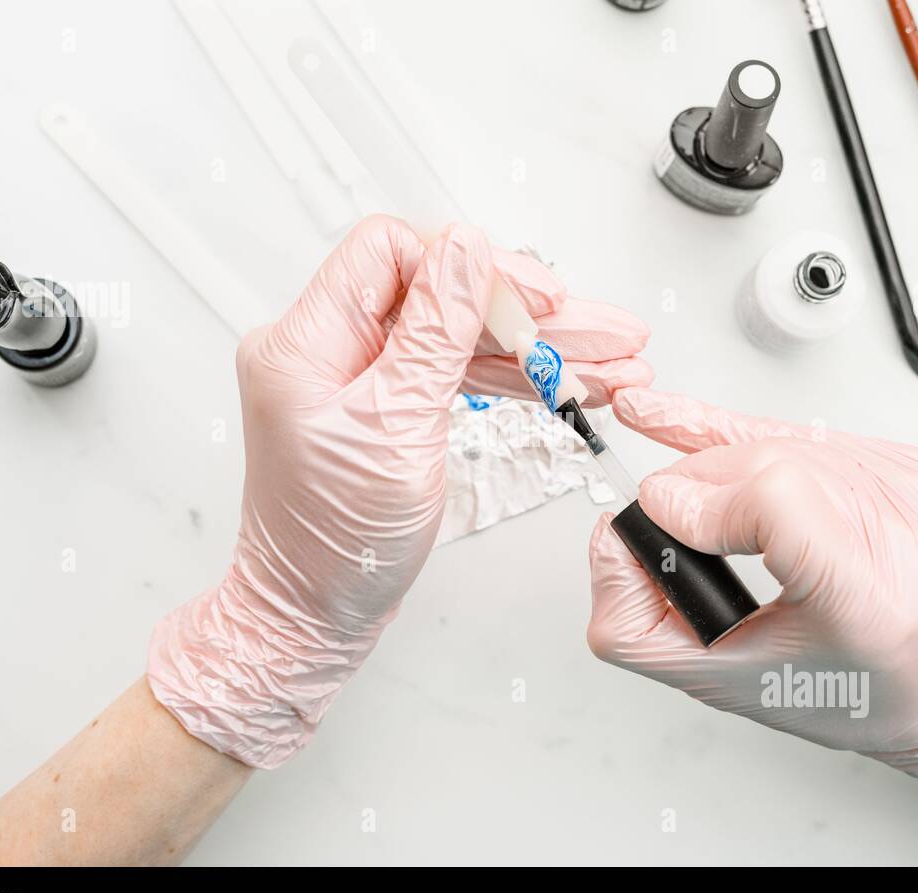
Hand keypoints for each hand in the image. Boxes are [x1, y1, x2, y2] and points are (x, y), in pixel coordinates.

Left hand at [148, 216, 651, 768]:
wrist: (312, 615)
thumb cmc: (334, 544)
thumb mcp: (396, 430)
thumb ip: (434, 334)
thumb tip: (465, 252)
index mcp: (305, 342)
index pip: (390, 252)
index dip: (469, 266)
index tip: (535, 298)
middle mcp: (326, 350)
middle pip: (441, 295)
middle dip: (531, 315)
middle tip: (604, 333)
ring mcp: (357, 380)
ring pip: (460, 337)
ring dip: (538, 351)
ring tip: (612, 365)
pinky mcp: (384, 409)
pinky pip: (454, 374)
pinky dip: (512, 381)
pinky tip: (566, 386)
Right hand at [588, 388, 917, 834]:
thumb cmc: (850, 692)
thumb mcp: (723, 685)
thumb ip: (637, 625)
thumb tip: (612, 538)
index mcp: (872, 607)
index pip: (778, 499)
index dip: (704, 498)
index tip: (662, 515)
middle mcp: (912, 541)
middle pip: (770, 461)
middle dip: (697, 480)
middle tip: (663, 514)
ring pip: (784, 440)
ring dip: (723, 461)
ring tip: (685, 490)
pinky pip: (813, 435)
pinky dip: (761, 448)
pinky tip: (724, 458)